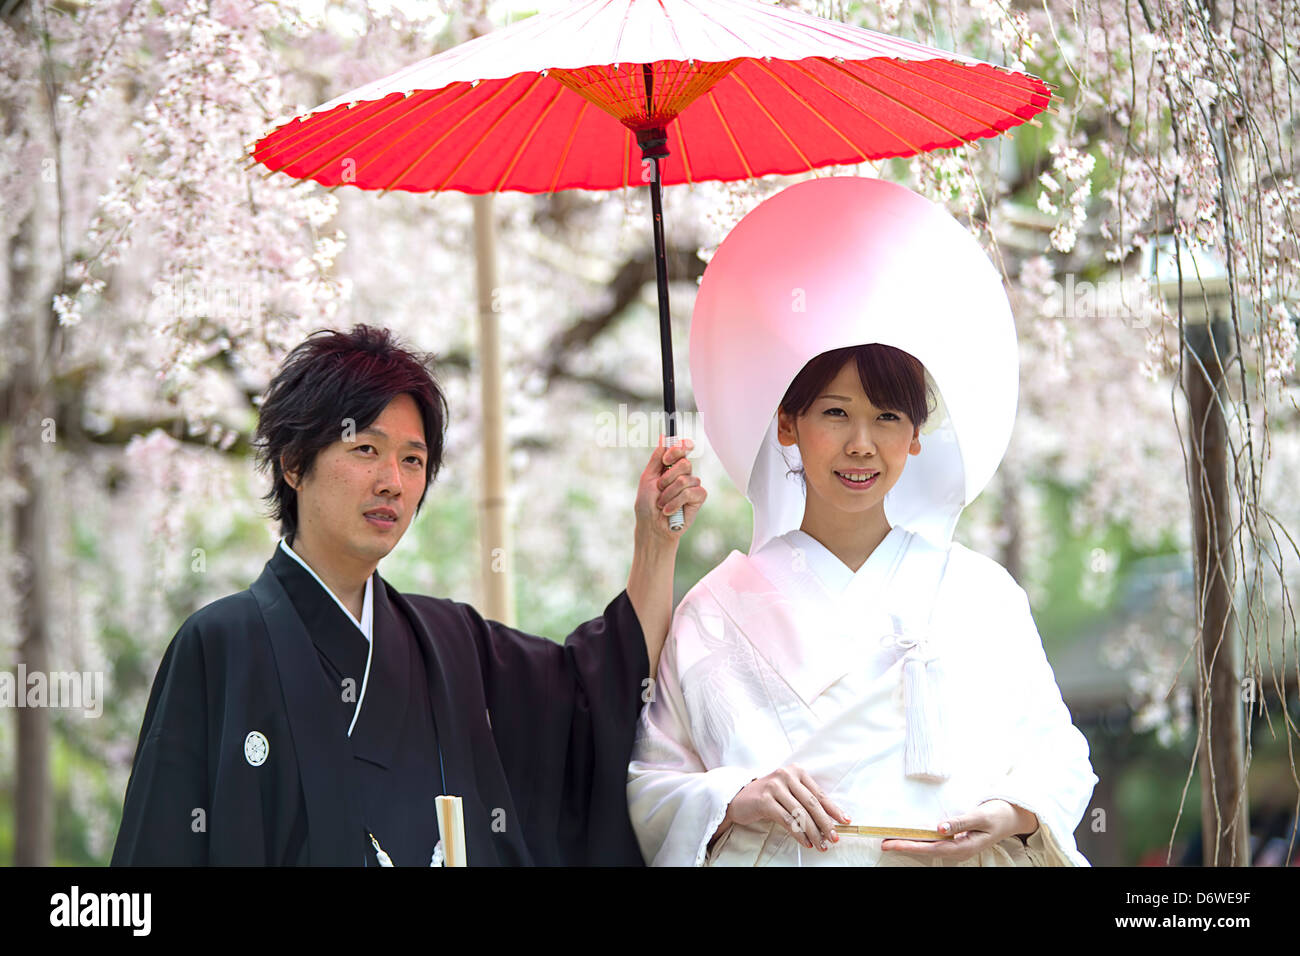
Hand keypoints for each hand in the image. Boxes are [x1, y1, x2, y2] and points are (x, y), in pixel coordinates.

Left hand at [634, 435, 704, 540]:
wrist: (652, 526)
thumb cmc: (647, 504)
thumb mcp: (648, 478)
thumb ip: (657, 458)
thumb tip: (664, 437)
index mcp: (671, 466)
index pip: (682, 449)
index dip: (680, 447)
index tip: (671, 456)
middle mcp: (683, 473)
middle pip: (685, 462)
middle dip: (668, 476)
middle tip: (659, 487)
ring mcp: (692, 485)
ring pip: (685, 479)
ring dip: (668, 493)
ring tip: (661, 503)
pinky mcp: (698, 498)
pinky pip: (690, 492)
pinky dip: (676, 502)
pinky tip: (669, 510)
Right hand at [722, 765, 850, 851]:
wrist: (738, 798)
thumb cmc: (768, 797)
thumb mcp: (788, 792)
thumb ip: (805, 800)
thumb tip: (829, 820)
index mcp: (796, 771)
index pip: (819, 793)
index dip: (833, 809)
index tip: (845, 822)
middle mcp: (786, 775)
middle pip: (812, 804)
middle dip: (825, 824)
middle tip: (834, 838)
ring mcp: (774, 786)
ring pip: (800, 813)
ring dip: (813, 832)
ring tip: (820, 845)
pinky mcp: (764, 800)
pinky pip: (787, 820)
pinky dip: (798, 833)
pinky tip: (805, 842)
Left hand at [879, 799, 1038, 861]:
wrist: (1013, 816)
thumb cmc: (998, 814)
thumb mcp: (981, 816)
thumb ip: (961, 822)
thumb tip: (940, 827)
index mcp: (963, 846)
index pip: (931, 848)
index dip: (910, 846)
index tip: (892, 843)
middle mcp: (958, 849)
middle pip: (927, 850)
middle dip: (905, 847)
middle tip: (883, 842)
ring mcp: (957, 845)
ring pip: (930, 847)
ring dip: (911, 844)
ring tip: (892, 840)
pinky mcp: (957, 839)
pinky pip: (936, 841)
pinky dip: (921, 839)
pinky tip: (911, 836)